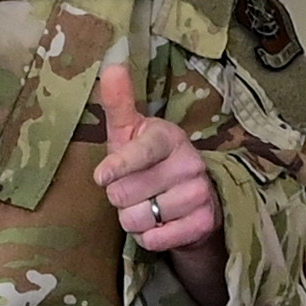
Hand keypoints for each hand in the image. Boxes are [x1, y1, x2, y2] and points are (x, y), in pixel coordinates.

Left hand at [94, 61, 229, 305]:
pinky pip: (155, 240)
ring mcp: (199, 194)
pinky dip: (149, 238)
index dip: (119, 166)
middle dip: (120, 198)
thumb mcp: (132, 133)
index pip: (142, 151)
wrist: (194, 200)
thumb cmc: (150, 161)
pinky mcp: (202, 224)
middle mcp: (189, 163)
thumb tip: (111, 64)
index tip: (102, 177)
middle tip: (134, 190)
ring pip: (137, 219)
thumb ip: (119, 103)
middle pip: (125, 193)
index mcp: (169, 137)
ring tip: (148, 206)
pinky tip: (160, 224)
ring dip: (133, 219)